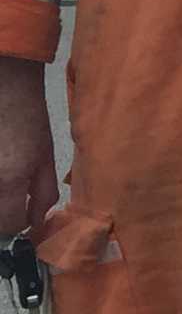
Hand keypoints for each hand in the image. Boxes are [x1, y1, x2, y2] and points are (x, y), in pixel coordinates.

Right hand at [0, 59, 57, 240]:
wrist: (2, 86)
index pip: (10, 226)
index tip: (22, 219)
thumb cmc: (27, 118)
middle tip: (11, 204)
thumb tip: (38, 221)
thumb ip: (43, 193)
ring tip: (7, 179)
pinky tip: (0, 168)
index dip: (18, 226)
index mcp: (10, 181)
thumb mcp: (46, 156)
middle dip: (1, 218)